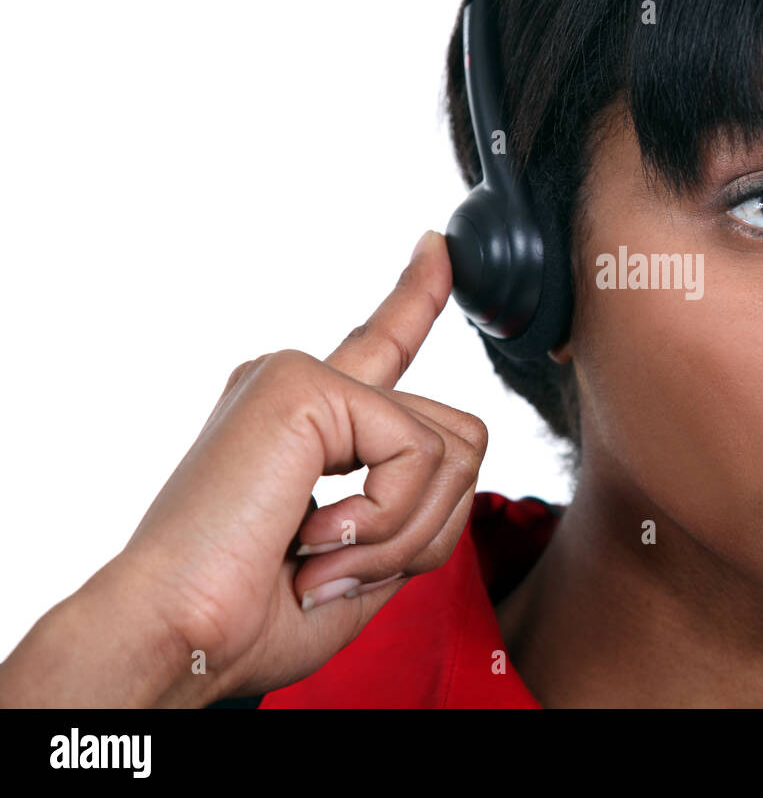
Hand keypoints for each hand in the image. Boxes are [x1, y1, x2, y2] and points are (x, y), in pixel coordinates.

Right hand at [115, 229, 486, 703]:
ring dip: (404, 531)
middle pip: (459, 436)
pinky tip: (316, 535)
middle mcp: (302, 387)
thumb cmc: (249, 616)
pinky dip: (386, 516)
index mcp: (308, 423)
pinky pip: (418, 451)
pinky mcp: (302, 384)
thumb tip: (458, 463)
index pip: (380, 345)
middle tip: (341, 569)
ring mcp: (300, 377)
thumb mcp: (360, 557)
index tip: (436, 249)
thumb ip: (408, 502)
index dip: (416, 298)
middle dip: (427, 526)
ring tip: (324, 557)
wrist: (178, 640)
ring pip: (453, 447)